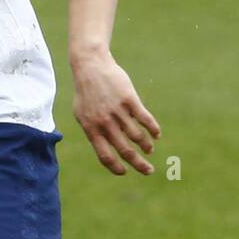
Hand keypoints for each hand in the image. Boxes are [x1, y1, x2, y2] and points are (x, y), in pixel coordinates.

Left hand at [71, 51, 160, 175]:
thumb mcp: (81, 115)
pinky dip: (153, 129)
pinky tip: (157, 135)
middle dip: (139, 164)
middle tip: (148, 171)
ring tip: (150, 149)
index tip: (125, 171)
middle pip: (125, 150)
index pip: (105, 156)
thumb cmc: (86, 93)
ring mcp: (117, 111)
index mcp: (91, 129)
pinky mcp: (129, 99)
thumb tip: (105, 150)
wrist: (91, 67)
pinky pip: (145, 119)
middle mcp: (104, 123)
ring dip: (146, 146)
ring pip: (137, 136)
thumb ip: (92, 132)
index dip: (116, 167)